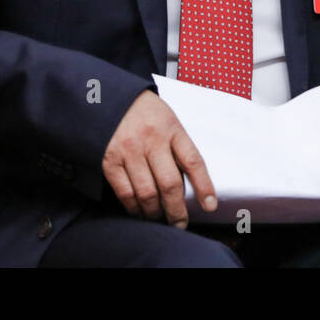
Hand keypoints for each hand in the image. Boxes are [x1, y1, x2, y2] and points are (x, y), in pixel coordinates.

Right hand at [103, 90, 216, 227]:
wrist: (111, 97)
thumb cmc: (145, 113)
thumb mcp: (169, 121)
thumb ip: (178, 148)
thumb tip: (189, 186)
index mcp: (171, 128)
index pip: (193, 161)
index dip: (204, 187)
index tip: (210, 206)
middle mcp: (151, 139)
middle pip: (170, 184)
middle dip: (177, 211)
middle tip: (180, 223)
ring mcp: (129, 150)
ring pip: (147, 193)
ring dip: (155, 213)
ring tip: (160, 218)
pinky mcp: (110, 160)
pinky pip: (125, 192)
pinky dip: (134, 208)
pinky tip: (140, 211)